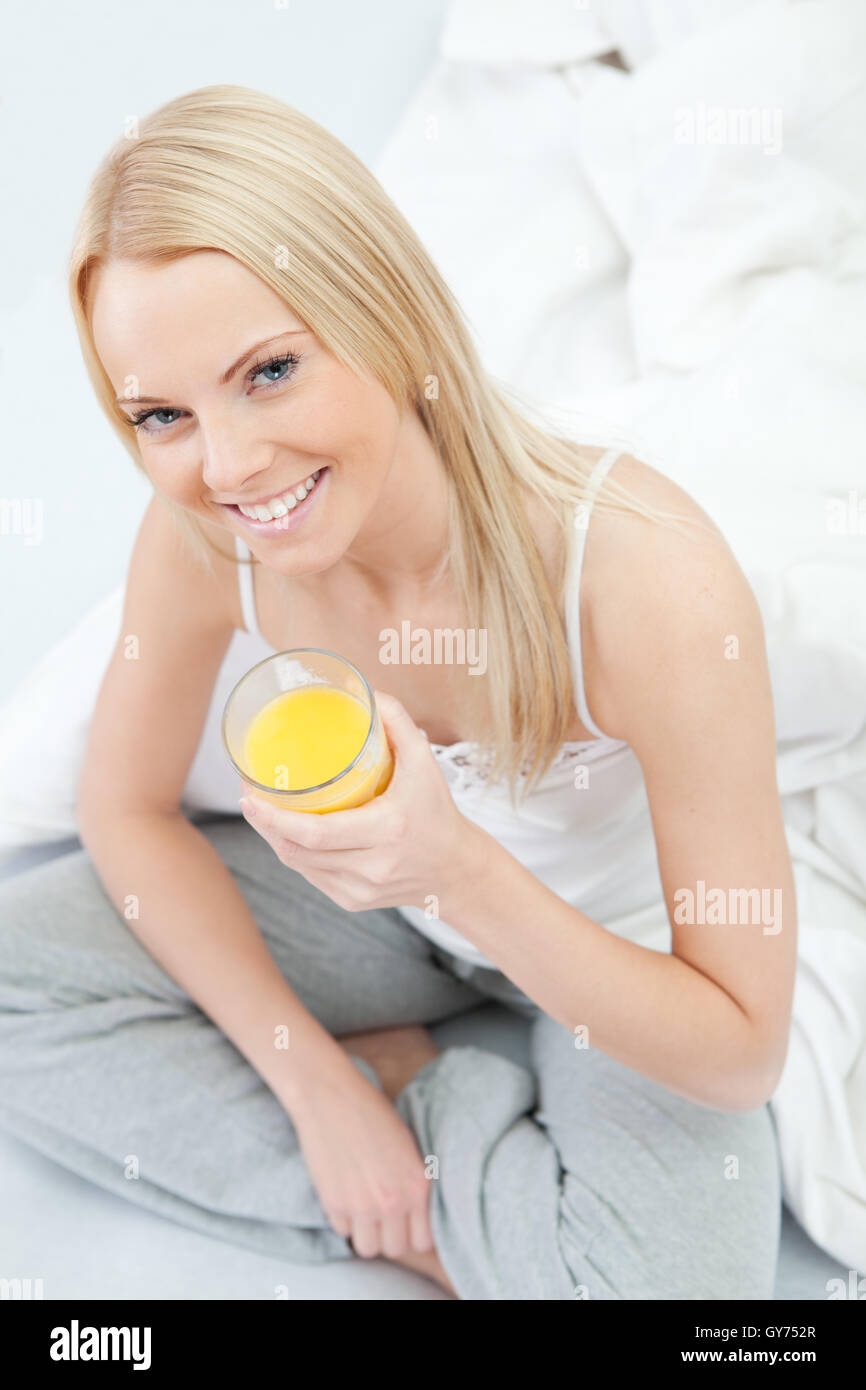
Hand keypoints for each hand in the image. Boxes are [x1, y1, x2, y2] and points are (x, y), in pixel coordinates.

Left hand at [238, 689, 477, 914]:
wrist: (455, 870)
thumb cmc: (437, 812)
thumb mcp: (424, 764)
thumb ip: (398, 723)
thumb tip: (367, 691)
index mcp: (388, 830)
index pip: (317, 832)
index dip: (276, 819)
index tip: (251, 797)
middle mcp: (372, 865)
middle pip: (298, 851)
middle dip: (265, 825)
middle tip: (249, 797)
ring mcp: (360, 889)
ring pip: (299, 865)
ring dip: (275, 838)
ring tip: (263, 812)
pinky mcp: (352, 901)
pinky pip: (311, 876)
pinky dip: (295, 853)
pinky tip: (288, 834)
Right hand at [292, 1062, 433, 1259]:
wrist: (331, 1098)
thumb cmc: (372, 1112)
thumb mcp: (408, 1144)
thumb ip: (413, 1181)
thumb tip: (417, 1210)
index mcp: (418, 1185)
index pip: (424, 1240)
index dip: (414, 1233)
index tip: (407, 1223)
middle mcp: (393, 1202)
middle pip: (396, 1249)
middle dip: (390, 1236)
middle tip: (383, 1217)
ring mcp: (362, 1206)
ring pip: (368, 1249)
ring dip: (366, 1233)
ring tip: (363, 1210)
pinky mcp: (334, 1204)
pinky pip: (343, 1231)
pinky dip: (344, 1219)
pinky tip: (344, 1194)